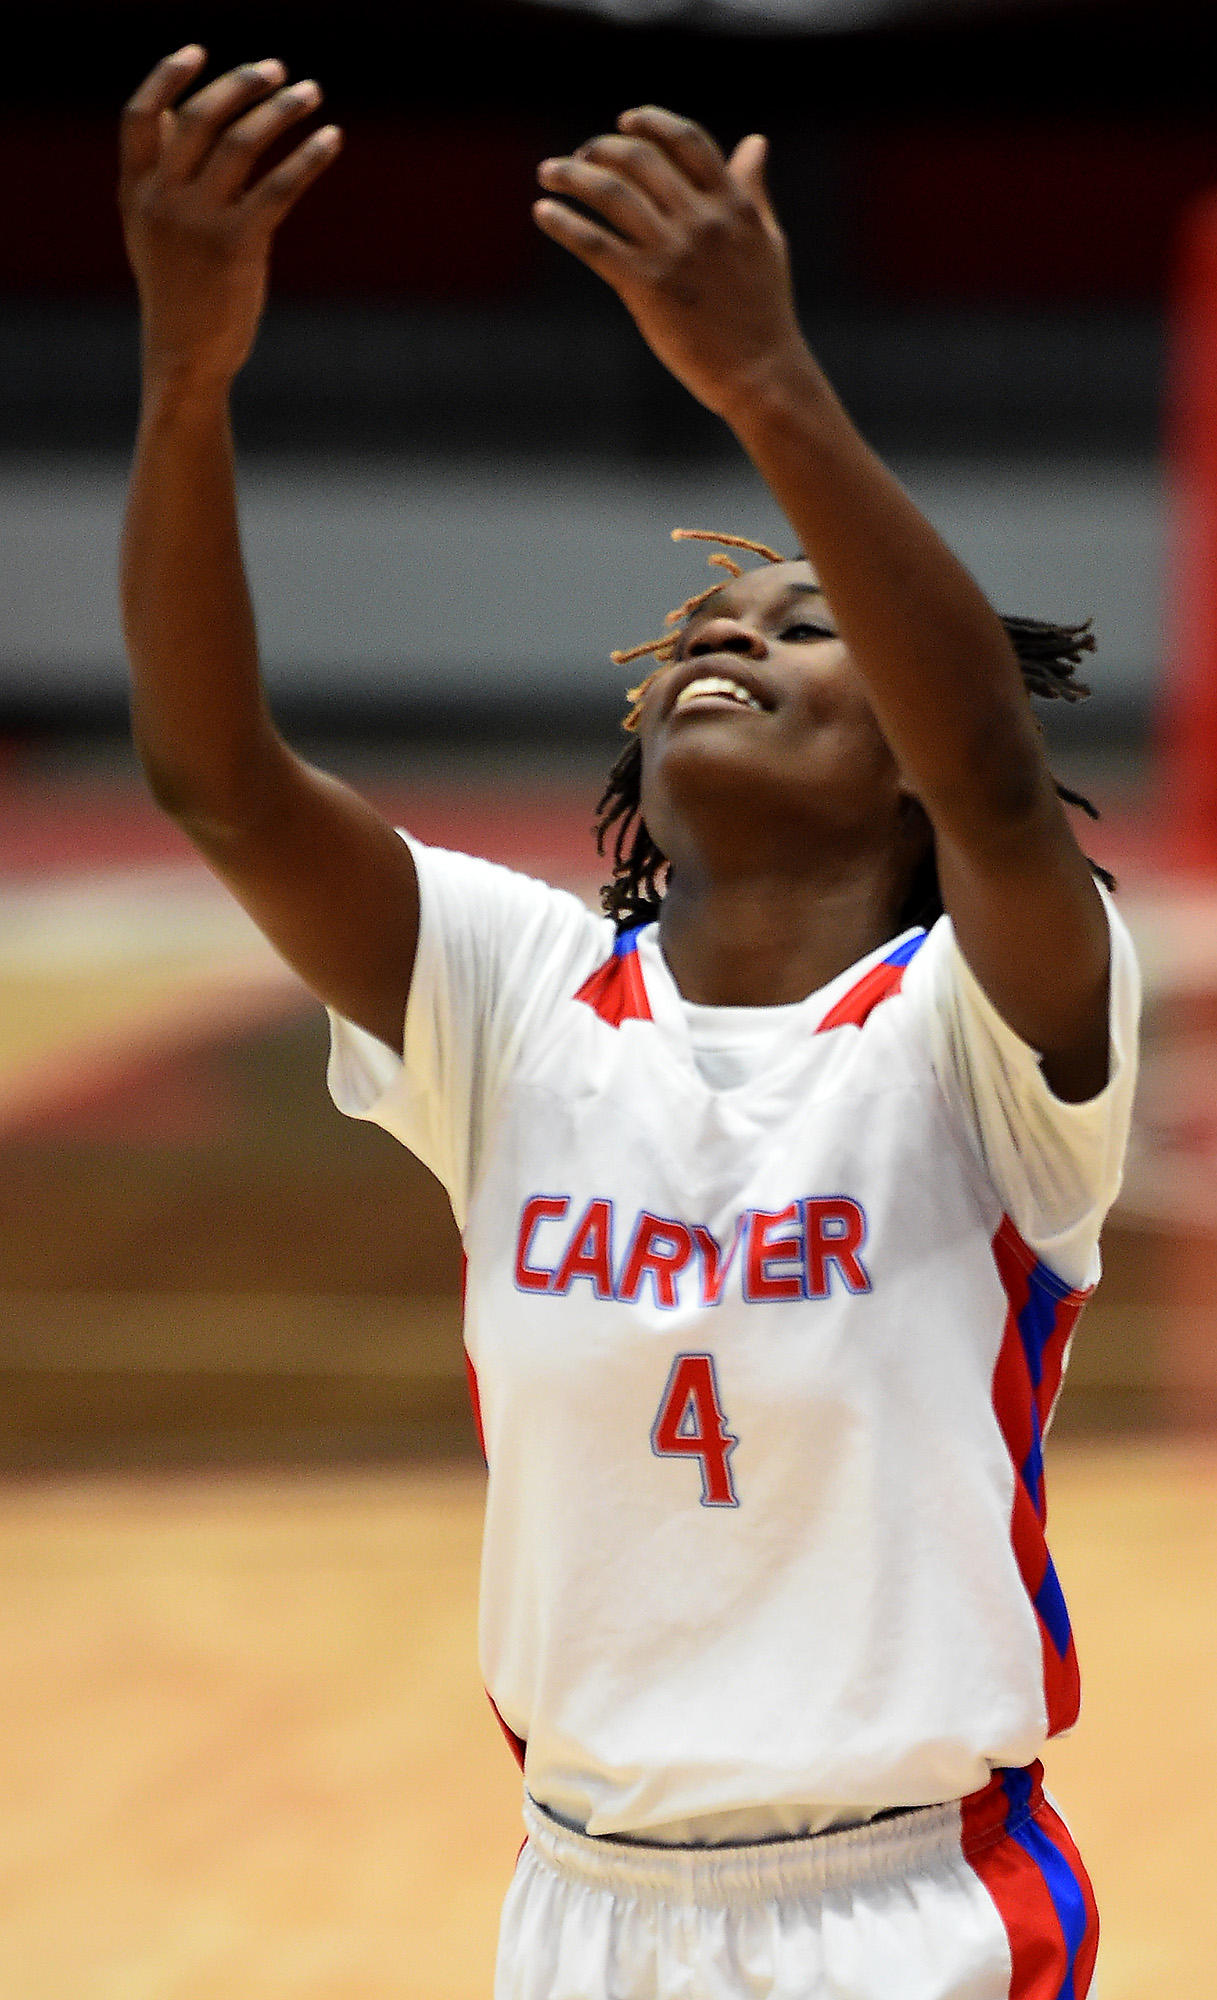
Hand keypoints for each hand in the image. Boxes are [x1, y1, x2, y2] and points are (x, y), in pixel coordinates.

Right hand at [119, 46, 341, 387]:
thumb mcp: (153, 231)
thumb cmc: (178, 291)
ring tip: (311, 93)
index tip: (199, 51)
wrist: (186, 358)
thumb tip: (176, 114)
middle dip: (241, 85)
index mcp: (136, 192)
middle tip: (278, 70)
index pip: (140, 117)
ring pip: (242, 143)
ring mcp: (199, 223)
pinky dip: (309, 156)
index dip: (166, 77)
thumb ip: (162, 175)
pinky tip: (332, 139)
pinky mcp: (239, 246)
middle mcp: (163, 200)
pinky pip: (280, 186)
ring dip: (282, 110)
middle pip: (200, 118)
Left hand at [534, 107, 809, 421]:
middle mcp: (702, 220)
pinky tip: (543, 212)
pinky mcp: (647, 287)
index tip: (626, 122)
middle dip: (602, 149)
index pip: (687, 142)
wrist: (760, 372)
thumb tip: (755, 143)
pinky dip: (564, 223)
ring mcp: (674, 252)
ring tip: (549, 173)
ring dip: (572, 176)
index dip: (652, 123)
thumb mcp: (766, 239)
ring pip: (612, 194)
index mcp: (732, 205)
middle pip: (641, 160)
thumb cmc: (763, 309)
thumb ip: (751, 189)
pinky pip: (595, 243)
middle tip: (579, 157)